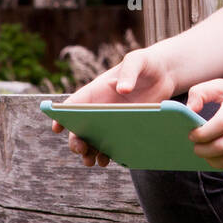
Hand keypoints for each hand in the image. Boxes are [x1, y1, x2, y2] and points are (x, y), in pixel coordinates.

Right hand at [52, 46, 177, 167]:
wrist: (165, 74)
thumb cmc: (145, 64)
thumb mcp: (136, 61)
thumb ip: (128, 72)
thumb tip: (122, 90)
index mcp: (96, 92)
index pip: (72, 105)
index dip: (61, 116)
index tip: (57, 128)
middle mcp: (100, 110)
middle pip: (80, 129)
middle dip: (76, 141)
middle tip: (81, 149)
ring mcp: (113, 122)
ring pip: (95, 142)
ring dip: (90, 153)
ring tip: (92, 161)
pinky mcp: (128, 130)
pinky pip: (115, 146)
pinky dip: (110, 154)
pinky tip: (112, 159)